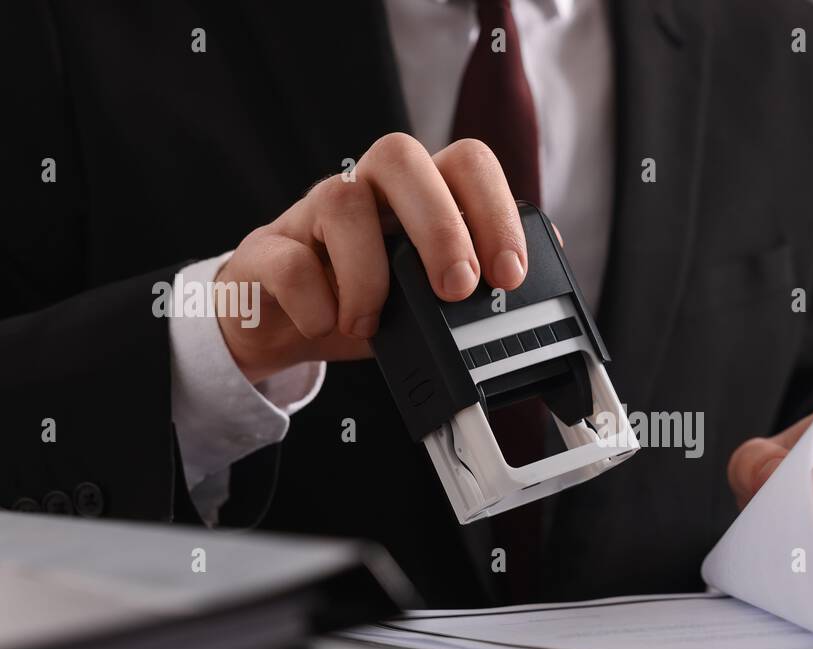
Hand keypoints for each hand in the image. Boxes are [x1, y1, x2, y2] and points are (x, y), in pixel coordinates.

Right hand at [213, 133, 527, 382]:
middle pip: (401, 156)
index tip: (510, 275)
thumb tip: (545, 275)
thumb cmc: (368, 303)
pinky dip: (316, 301)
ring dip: (368, 273)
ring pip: (341, 200)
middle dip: (440, 226)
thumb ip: (479, 282)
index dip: (495, 210)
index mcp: (420, 194)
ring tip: (374, 323)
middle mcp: (368, 188)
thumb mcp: (431, 299)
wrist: (285, 326)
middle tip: (457, 289)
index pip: (465, 163)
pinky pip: (288, 258)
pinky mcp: (266, 250)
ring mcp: (312, 212)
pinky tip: (331, 325)